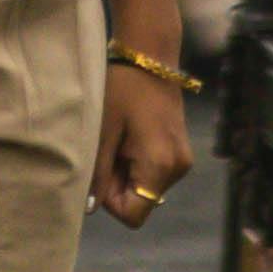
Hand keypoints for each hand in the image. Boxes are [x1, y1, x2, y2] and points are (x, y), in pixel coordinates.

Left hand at [90, 57, 195, 227]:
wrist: (150, 56)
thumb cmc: (123, 89)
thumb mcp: (103, 132)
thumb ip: (97, 173)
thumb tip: (90, 207)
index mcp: (160, 166)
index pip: (134, 215)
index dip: (111, 201)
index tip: (102, 169)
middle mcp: (177, 169)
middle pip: (140, 202)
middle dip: (118, 184)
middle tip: (108, 148)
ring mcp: (181, 161)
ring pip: (145, 187)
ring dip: (126, 172)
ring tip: (119, 138)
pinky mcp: (179, 151)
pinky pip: (153, 172)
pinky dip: (137, 162)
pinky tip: (129, 135)